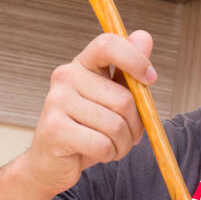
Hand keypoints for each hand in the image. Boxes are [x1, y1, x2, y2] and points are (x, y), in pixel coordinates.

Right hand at [18, 30, 155, 197]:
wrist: (50, 163)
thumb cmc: (85, 130)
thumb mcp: (110, 99)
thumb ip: (127, 72)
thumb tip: (144, 36)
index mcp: (81, 65)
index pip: (108, 45)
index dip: (134, 58)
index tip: (150, 78)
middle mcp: (65, 77)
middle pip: (124, 99)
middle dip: (135, 125)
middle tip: (127, 135)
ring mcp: (56, 102)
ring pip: (116, 126)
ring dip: (123, 144)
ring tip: (112, 146)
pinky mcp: (55, 130)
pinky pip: (102, 145)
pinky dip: (109, 154)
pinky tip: (99, 154)